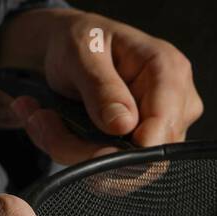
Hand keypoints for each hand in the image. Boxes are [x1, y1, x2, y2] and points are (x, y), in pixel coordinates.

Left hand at [0, 8, 203, 162]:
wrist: (75, 51)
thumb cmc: (83, 42)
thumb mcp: (81, 52)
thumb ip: (101, 86)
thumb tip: (124, 125)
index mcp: (168, 70)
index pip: (166, 123)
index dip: (135, 147)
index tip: (94, 150)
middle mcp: (175, 104)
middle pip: (146, 156)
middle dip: (87, 150)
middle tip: (41, 121)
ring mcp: (162, 131)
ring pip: (125, 171)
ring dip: (74, 153)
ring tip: (41, 119)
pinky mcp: (143, 150)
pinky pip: (112, 173)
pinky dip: (75, 157)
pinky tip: (54, 130)